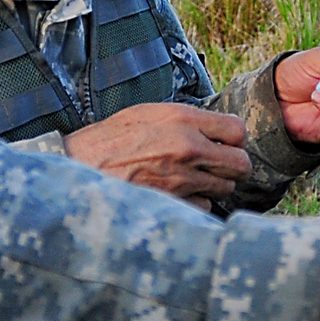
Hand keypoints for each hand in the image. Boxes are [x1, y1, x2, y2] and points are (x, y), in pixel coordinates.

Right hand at [64, 102, 250, 207]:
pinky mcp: (173, 203)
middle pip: (240, 164)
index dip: (233, 139)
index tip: (224, 143)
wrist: (79, 167)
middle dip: (231, 166)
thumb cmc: (109, 140)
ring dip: (212, 185)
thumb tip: (213, 129)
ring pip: (224, 188)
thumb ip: (184, 120)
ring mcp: (181, 179)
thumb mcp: (146, 114)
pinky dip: (193, 202)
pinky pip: (202, 206)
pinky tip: (175, 193)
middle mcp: (187, 148)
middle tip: (216, 166)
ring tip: (190, 178)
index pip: (237, 130)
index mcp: (182, 119)